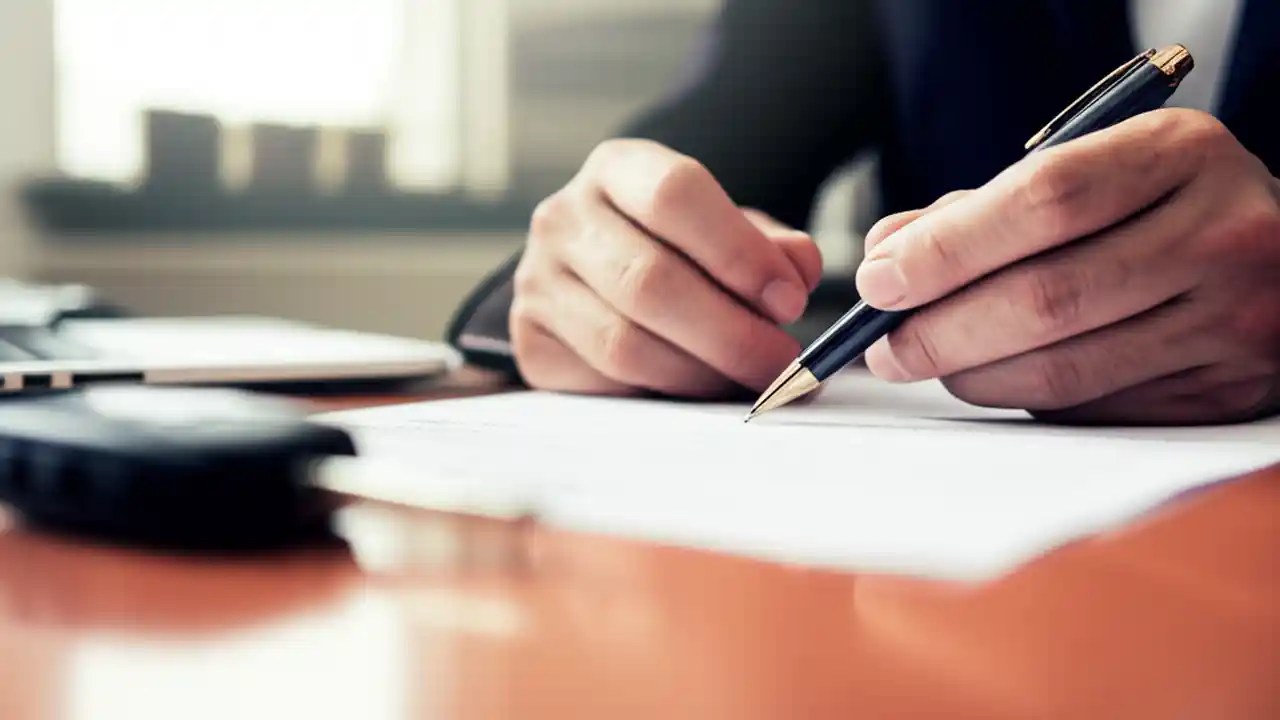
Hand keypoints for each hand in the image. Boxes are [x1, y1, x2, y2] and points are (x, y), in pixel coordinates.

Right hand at [511, 139, 821, 397]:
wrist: (593, 273)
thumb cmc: (673, 246)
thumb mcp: (725, 226)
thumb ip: (768, 245)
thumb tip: (797, 269)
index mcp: (616, 169)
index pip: (674, 194)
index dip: (739, 252)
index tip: (789, 300)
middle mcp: (563, 219)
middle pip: (649, 281)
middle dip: (732, 334)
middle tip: (782, 363)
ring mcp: (537, 283)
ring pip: (625, 345)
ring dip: (702, 375)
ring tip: (748, 381)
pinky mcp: (530, 343)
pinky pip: (603, 385)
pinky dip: (662, 396)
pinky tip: (697, 389)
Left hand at [855, 109, 1279, 423]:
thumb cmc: (1162, 204)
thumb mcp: (1092, 168)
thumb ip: (985, 207)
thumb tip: (887, 256)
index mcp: (1182, 154)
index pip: (1046, 199)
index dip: (947, 247)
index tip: (880, 279)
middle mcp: (1222, 234)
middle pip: (1047, 297)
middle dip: (940, 329)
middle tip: (883, 344)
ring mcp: (1232, 320)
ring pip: (1064, 369)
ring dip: (969, 374)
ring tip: (922, 361)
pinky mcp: (1224, 391)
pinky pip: (1092, 407)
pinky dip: (1024, 397)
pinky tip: (996, 376)